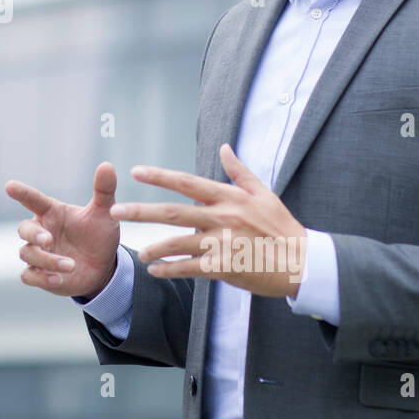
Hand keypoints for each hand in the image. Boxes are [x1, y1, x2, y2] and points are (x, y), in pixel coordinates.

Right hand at [6, 163, 120, 299]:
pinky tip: (57, 280)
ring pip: (27, 254)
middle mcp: (41, 231)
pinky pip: (28, 276)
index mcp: (52, 212)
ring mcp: (38, 254)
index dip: (21, 193)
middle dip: (33, 234)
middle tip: (48, 239)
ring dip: (47, 260)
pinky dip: (40, 278)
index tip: (9, 186)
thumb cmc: (99, 236)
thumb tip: (107, 165)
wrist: (102, 268)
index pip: (33, 200)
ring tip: (71, 265)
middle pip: (24, 230)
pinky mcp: (39, 274)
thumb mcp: (104, 213)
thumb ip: (104, 190)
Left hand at [110, 144, 307, 297]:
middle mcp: (222, 218)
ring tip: (139, 252)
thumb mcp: (264, 194)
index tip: (136, 172)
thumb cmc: (283, 227)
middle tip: (115, 212)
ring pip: (178, 243)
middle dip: (141, 212)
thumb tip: (224, 147)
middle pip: (173, 212)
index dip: (160, 176)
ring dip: (154, 248)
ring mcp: (222, 243)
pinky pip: (190, 268)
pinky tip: (156, 271)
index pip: (188, 183)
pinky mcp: (224, 267)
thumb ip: (239, 172)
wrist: (303, 262)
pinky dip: (170, 270)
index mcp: (229, 198)